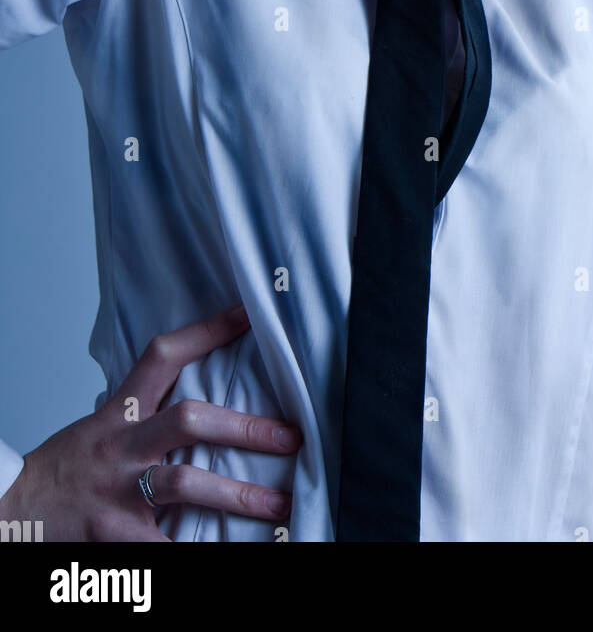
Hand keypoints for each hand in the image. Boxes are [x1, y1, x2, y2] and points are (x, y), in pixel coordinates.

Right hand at [0, 303, 302, 540]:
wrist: (10, 513)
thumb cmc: (67, 470)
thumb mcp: (102, 428)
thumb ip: (146, 414)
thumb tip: (209, 399)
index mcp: (118, 413)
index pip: (163, 357)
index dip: (207, 332)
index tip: (249, 316)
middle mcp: (120, 447)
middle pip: (188, 420)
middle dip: (244, 427)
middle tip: (290, 436)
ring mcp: (118, 493)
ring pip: (185, 484)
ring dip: (239, 496)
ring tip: (280, 505)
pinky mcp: (117, 539)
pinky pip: (168, 545)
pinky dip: (201, 548)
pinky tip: (235, 550)